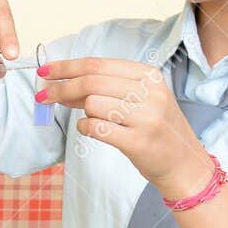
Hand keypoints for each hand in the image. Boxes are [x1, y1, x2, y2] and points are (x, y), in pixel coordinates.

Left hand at [37, 56, 212, 197]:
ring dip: (80, 112)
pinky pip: (96, 128)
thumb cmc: (156, 128)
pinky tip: (90, 129)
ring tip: (87, 118)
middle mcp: (149, 93)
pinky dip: (85, 127)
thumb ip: (107, 87)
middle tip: (43, 96)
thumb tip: (63, 83)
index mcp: (148, 76)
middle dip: (60, 88)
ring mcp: (145, 117)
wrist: (184, 163)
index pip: (98, 64)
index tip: (45, 72)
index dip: (66, 67)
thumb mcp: (142, 98)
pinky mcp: (138, 141)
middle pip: (91, 82)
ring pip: (92, 104)